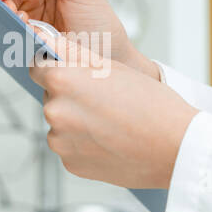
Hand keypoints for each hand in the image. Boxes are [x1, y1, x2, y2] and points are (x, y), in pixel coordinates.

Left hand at [29, 27, 198, 189]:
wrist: (174, 147)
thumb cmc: (151, 104)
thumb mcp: (112, 67)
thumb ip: (74, 55)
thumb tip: (50, 47)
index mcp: (62, 80)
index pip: (37, 67)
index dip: (52, 67)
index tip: (67, 71)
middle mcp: (54, 111)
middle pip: (52, 97)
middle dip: (70, 96)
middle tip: (104, 100)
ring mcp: (60, 141)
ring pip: (61, 124)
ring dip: (77, 122)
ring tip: (111, 123)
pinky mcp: (70, 164)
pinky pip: (70, 147)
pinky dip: (84, 144)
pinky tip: (110, 141)